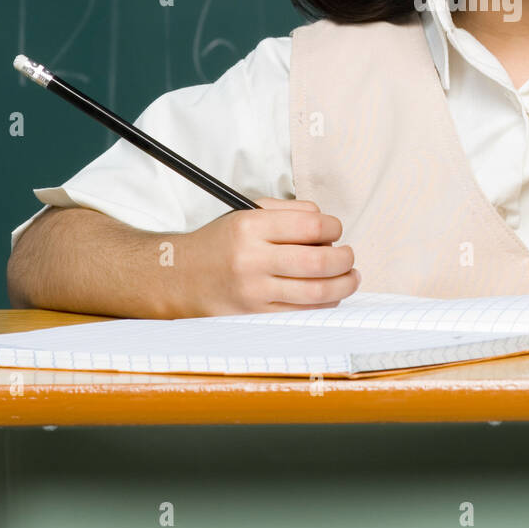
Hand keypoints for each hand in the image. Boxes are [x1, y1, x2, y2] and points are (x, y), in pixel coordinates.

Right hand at [169, 198, 357, 316]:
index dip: (334, 227)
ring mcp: (254, 291)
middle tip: (349, 256)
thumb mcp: (246, 213)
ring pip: (317, 291)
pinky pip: (302, 311)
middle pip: (320, 261)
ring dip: (344, 284)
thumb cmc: (220, 243)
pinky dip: (325, 302)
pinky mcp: (255, 314)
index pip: (312, 224)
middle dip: (345, 259)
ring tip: (350, 276)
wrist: (178, 276)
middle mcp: (252, 259)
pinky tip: (330, 294)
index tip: (336, 230)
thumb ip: (289, 212)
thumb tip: (328, 225)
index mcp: (250, 226)